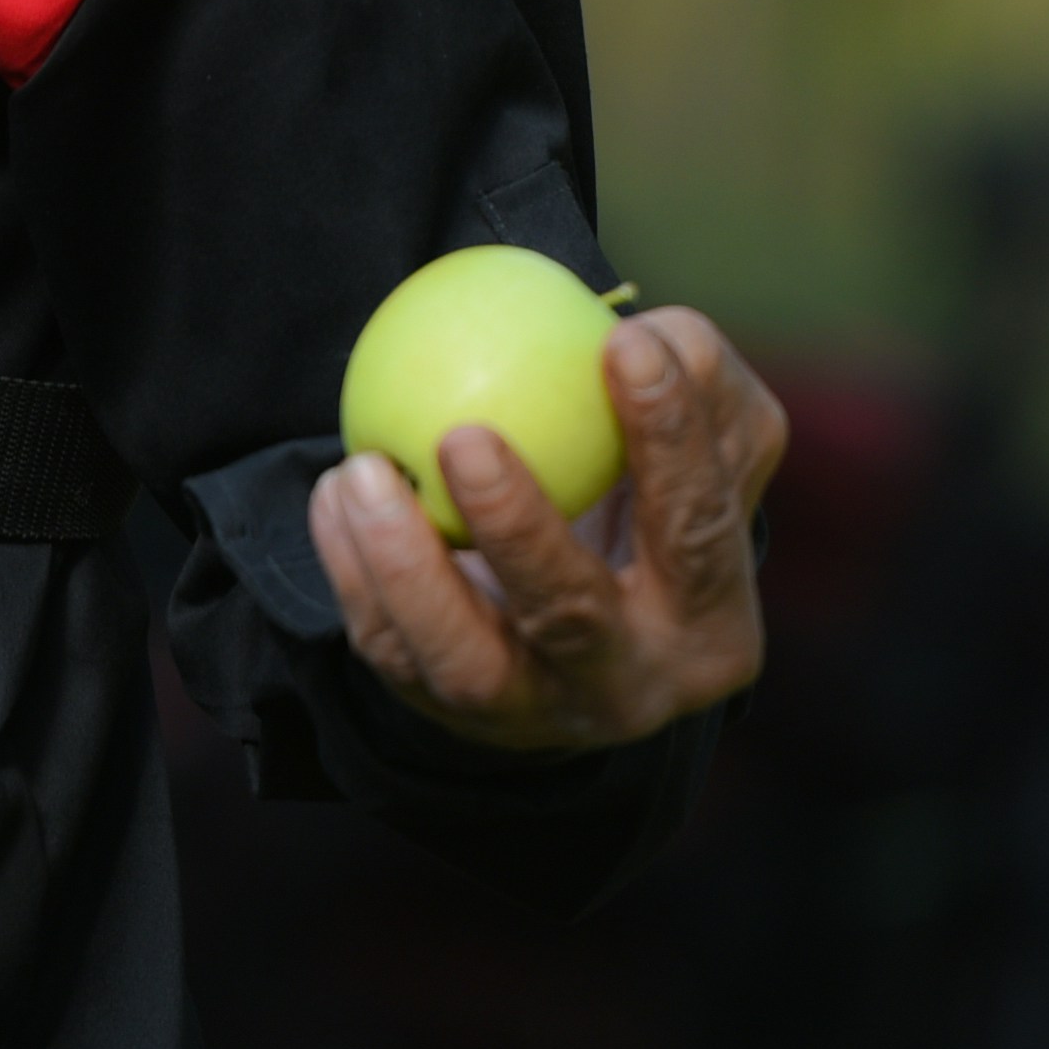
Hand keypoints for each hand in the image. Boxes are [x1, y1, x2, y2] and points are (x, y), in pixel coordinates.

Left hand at [306, 303, 778, 749]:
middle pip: (575, 615)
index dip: (672, 438)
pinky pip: (393, 650)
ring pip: (468, 661)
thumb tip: (655, 332)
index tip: (623, 342)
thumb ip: (700, 378)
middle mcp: (631, 687)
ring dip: (408, 565)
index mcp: (713, 627)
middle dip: (521, 529)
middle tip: (465, 435)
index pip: (698, 527)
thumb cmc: (653, 501)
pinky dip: (356, 573)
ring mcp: (537, 713)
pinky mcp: (453, 716)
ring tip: (363, 469)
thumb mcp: (707, 444)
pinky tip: (335, 495)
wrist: (586, 622)